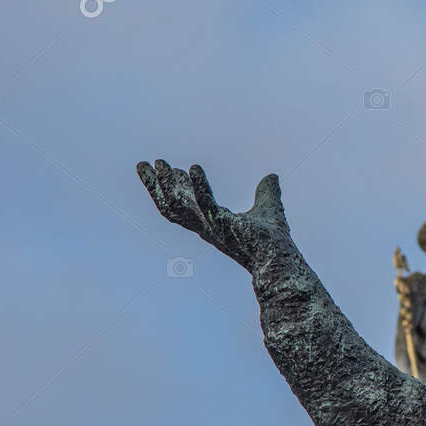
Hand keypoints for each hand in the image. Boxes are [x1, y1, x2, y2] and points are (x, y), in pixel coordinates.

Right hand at [136, 160, 292, 272]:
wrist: (282, 262)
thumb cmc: (273, 242)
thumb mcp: (268, 209)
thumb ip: (266, 192)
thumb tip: (272, 176)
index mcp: (211, 224)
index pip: (182, 206)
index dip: (171, 187)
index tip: (166, 167)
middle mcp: (206, 227)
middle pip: (170, 207)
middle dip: (155, 186)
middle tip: (143, 164)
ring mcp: (213, 228)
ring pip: (180, 206)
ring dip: (168, 184)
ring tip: (161, 164)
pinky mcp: (225, 225)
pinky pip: (207, 204)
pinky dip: (200, 186)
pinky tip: (194, 168)